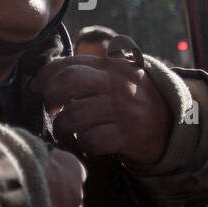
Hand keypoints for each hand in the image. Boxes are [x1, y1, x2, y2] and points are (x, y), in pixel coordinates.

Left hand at [31, 55, 171, 166]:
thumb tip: (46, 76)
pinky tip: (85, 142)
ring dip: (61, 126)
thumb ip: (91, 72)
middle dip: (51, 96)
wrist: (172, 126)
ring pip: (75, 115)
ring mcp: (123, 110)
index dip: (45, 74)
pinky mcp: (127, 136)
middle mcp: (117, 85)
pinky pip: (91, 140)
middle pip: (70, 81)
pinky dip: (82, 143)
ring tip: (63, 130)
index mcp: (112, 67)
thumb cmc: (134, 101)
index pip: (70, 63)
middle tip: (51, 109)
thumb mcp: (118, 78)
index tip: (35, 87)